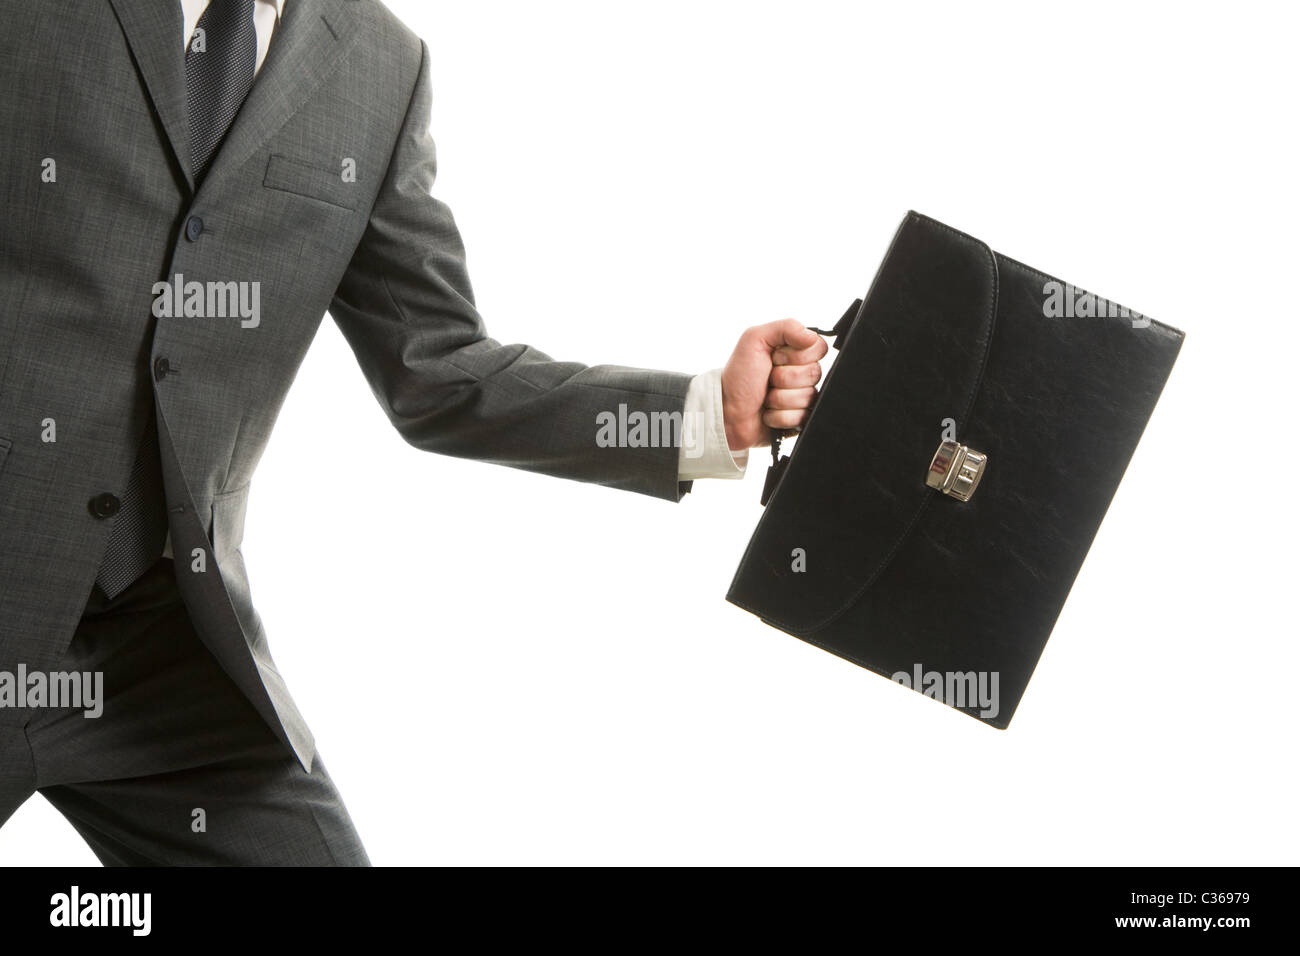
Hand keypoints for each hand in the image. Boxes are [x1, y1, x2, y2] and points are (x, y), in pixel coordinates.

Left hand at [720, 319, 827, 450]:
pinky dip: (780, 416)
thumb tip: (812, 336)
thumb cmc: (738, 378)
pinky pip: (803, 417)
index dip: (796, 355)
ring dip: (780, 398)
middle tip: (767, 379)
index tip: (775, 358)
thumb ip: (786, 327)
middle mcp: (800, 373)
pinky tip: (768, 413)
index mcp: (794, 351)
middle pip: (814, 373)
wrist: (727, 413)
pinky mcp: (800, 419)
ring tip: (765, 397)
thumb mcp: (754, 339)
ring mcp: (802, 397)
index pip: (818, 348)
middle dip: (784, 378)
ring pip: (808, 396)